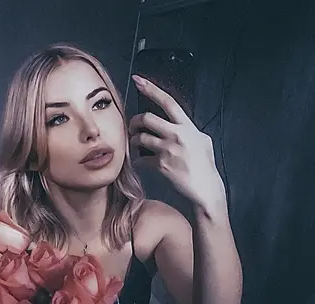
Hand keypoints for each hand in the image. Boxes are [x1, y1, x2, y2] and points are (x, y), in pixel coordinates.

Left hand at [129, 75, 226, 213]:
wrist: (205, 188)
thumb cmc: (205, 167)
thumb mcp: (203, 142)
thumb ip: (189, 131)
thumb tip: (180, 126)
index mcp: (187, 127)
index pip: (167, 101)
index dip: (151, 89)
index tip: (138, 81)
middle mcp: (177, 135)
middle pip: (147, 118)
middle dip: (135, 121)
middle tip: (133, 126)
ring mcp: (168, 150)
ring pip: (141, 138)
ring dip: (134, 140)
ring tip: (135, 143)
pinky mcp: (162, 165)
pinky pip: (142, 160)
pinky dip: (138, 161)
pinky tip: (140, 162)